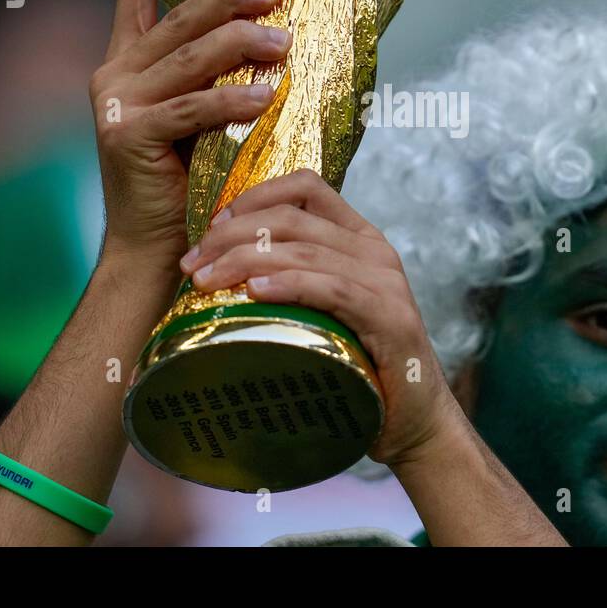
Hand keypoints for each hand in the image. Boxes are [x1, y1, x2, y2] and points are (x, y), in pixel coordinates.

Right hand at [91, 0, 292, 263]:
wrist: (156, 248)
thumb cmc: (190, 181)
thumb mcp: (202, 116)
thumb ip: (220, 75)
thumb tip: (278, 34)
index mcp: (128, 60)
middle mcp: (116, 72)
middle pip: (179, 15)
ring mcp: (119, 102)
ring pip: (190, 56)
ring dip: (243, 43)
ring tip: (285, 42)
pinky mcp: (130, 135)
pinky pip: (192, 107)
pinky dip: (231, 99)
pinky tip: (265, 96)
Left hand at [177, 169, 465, 466]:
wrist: (414, 420)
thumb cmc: (358, 368)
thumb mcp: (321, 311)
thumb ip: (291, 282)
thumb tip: (217, 271)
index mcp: (359, 239)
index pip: (306, 187)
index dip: (254, 196)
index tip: (212, 226)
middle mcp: (375, 251)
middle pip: (294, 218)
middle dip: (232, 234)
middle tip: (192, 264)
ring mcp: (385, 282)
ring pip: (305, 250)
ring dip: (245, 260)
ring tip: (206, 281)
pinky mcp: (389, 318)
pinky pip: (332, 288)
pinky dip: (289, 284)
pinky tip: (254, 292)